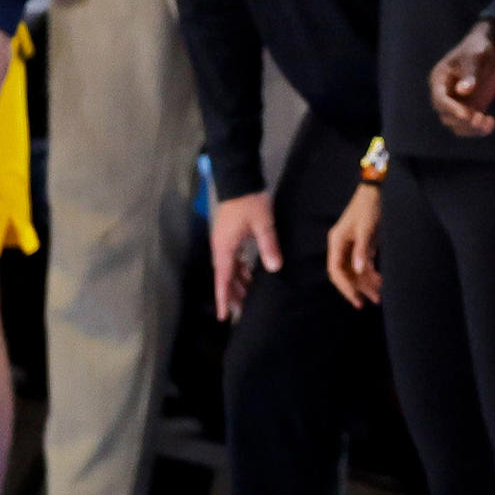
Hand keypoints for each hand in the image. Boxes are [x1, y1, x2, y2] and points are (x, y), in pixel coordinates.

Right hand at [211, 186, 281, 318]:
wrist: (238, 177)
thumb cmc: (249, 201)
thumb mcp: (263, 223)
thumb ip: (268, 245)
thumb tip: (274, 268)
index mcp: (225, 246)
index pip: (223, 278)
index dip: (224, 298)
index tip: (223, 316)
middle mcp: (220, 246)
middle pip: (225, 276)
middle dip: (232, 294)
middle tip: (241, 312)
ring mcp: (224, 240)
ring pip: (229, 267)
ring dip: (237, 282)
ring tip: (247, 296)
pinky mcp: (229, 234)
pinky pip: (233, 258)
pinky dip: (239, 269)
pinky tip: (249, 274)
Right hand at [326, 179, 383, 305]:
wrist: (376, 192)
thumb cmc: (369, 208)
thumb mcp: (366, 229)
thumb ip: (362, 250)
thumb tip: (358, 269)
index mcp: (337, 242)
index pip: (336, 271)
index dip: (345, 287)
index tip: (357, 300)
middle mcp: (341, 246)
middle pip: (345, 274)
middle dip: (357, 288)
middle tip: (370, 302)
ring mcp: (351, 246)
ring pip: (355, 271)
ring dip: (366, 283)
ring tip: (379, 296)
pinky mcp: (361, 245)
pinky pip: (363, 264)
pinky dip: (371, 274)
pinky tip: (380, 281)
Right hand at [428, 19, 494, 136]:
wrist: (487, 50)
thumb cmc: (478, 49)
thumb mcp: (475, 58)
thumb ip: (470, 74)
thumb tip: (462, 91)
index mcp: (439, 79)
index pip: (439, 98)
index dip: (450, 108)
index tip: (466, 114)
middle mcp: (445, 94)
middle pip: (446, 115)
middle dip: (462, 120)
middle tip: (480, 117)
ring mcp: (457, 102)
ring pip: (456, 125)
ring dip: (471, 128)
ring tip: (488, 121)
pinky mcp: (470, 108)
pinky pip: (469, 125)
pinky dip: (479, 129)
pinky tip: (491, 122)